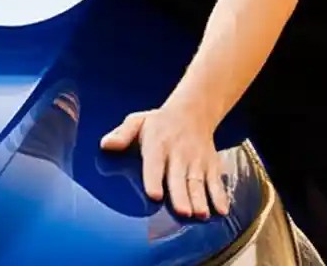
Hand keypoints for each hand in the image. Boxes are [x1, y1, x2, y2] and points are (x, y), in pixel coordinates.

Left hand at [100, 107, 229, 218]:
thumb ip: (122, 135)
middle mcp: (179, 153)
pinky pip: (216, 182)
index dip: (154, 180)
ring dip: (200, 199)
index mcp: (157, 144)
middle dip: (181, 195)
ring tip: (200, 214)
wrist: (193, 112)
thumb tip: (105, 145)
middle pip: (179, 178)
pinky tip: (221, 210)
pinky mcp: (211, 165)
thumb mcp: (137, 122)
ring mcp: (197, 160)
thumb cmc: (159, 122)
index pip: (154, 164)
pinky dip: (220, 196)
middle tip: (182, 211)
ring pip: (198, 182)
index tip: (155, 195)